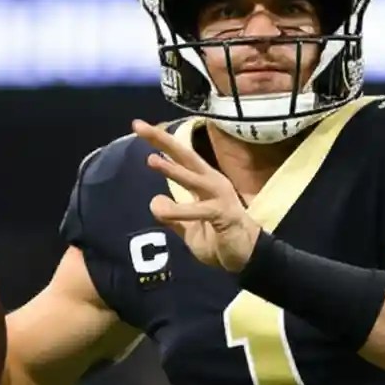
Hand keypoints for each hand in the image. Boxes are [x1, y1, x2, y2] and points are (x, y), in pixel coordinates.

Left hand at [132, 120, 260, 272]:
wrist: (247, 258)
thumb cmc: (220, 239)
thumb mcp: (189, 228)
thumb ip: (172, 216)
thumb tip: (154, 201)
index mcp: (204, 182)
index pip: (180, 157)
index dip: (160, 141)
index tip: (138, 126)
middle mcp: (212, 182)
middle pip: (186, 156)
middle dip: (162, 140)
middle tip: (139, 126)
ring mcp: (219, 197)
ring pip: (192, 179)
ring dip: (172, 169)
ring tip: (151, 160)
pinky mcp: (223, 214)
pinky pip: (198, 211)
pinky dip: (179, 210)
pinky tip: (163, 211)